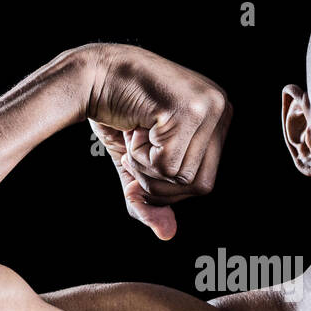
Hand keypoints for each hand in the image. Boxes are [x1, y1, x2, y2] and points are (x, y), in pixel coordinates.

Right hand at [83, 43, 231, 238]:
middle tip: (136, 149)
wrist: (89, 76)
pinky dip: (140, 156)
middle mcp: (221, 108)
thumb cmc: (116, 113)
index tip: (141, 158)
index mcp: (218, 118)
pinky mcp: (189, 110)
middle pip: (201, 186)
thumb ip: (152, 200)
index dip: (166, 185)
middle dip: (158, 182)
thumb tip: (168, 235)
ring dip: (146, 167)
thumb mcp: (137, 166)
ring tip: (137, 133)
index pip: (204, 183)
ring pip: (183, 177)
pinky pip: (168, 165)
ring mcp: (208, 108)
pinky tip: (134, 126)